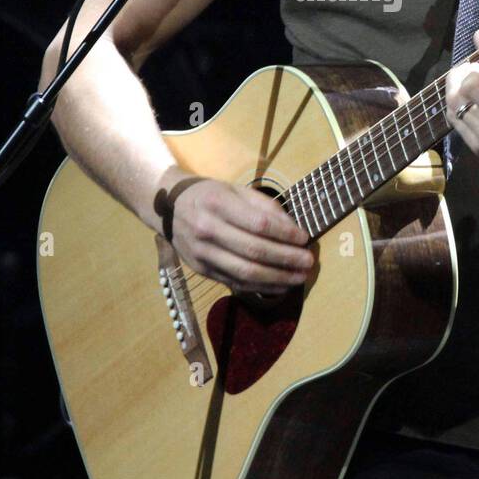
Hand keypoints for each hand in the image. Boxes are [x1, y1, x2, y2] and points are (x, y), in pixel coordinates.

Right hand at [165, 178, 314, 296]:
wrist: (170, 208)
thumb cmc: (210, 195)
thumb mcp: (236, 190)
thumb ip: (265, 207)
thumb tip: (294, 230)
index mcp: (218, 204)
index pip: (258, 224)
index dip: (285, 234)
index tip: (305, 238)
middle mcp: (207, 229)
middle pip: (254, 251)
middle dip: (286, 259)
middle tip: (309, 262)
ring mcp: (203, 253)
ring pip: (245, 272)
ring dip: (278, 278)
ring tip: (299, 277)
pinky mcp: (202, 270)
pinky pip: (235, 283)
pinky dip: (261, 288)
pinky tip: (280, 286)